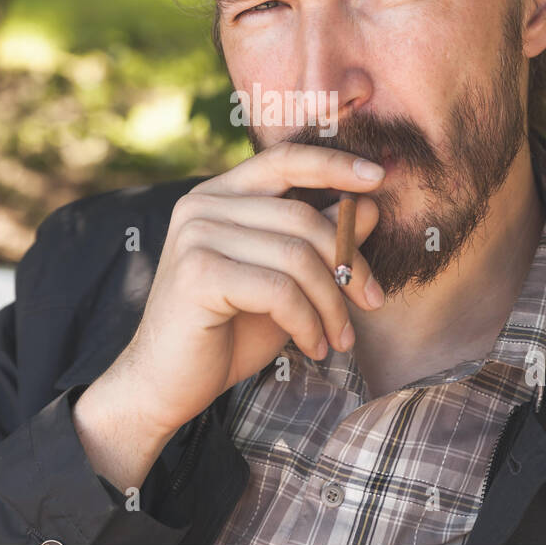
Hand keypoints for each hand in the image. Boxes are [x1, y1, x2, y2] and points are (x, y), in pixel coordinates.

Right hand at [100, 141, 383, 441]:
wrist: (165, 384)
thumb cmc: (227, 331)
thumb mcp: (284, 280)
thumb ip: (318, 240)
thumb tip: (370, 205)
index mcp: (220, 195)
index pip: (284, 160)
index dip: (334, 164)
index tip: (379, 178)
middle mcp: (203, 205)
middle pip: (303, 219)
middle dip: (349, 265)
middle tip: (372, 302)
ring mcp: (197, 236)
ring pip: (297, 257)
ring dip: (332, 305)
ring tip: (340, 339)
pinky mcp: (199, 274)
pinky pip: (280, 290)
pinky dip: (308, 323)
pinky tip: (314, 348)